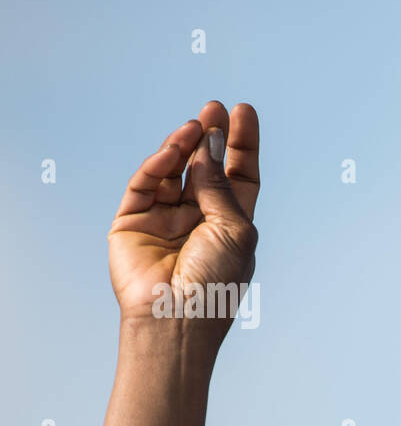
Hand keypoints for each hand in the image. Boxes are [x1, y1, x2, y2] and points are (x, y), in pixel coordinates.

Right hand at [108, 101, 259, 352]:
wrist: (178, 318)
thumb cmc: (217, 281)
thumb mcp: (234, 228)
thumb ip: (221, 185)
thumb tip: (210, 141)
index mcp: (231, 224)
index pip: (239, 176)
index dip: (241, 144)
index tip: (243, 112)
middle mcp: (199, 220)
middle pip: (206, 168)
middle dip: (211, 137)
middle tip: (215, 107)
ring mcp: (165, 220)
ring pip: (174, 171)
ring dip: (184, 146)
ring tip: (196, 125)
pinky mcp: (132, 222)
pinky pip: (145, 185)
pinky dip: (157, 165)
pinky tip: (172, 151)